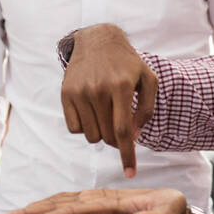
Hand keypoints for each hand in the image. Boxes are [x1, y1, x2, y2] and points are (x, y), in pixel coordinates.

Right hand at [60, 24, 157, 177]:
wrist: (97, 40)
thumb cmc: (127, 63)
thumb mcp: (148, 79)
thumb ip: (147, 109)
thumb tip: (134, 136)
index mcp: (122, 86)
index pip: (122, 130)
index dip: (127, 155)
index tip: (130, 173)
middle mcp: (99, 89)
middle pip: (107, 136)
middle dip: (117, 140)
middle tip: (121, 127)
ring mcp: (80, 92)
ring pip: (91, 136)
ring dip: (101, 134)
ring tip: (107, 116)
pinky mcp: (65, 94)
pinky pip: (74, 128)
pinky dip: (85, 128)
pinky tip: (92, 112)